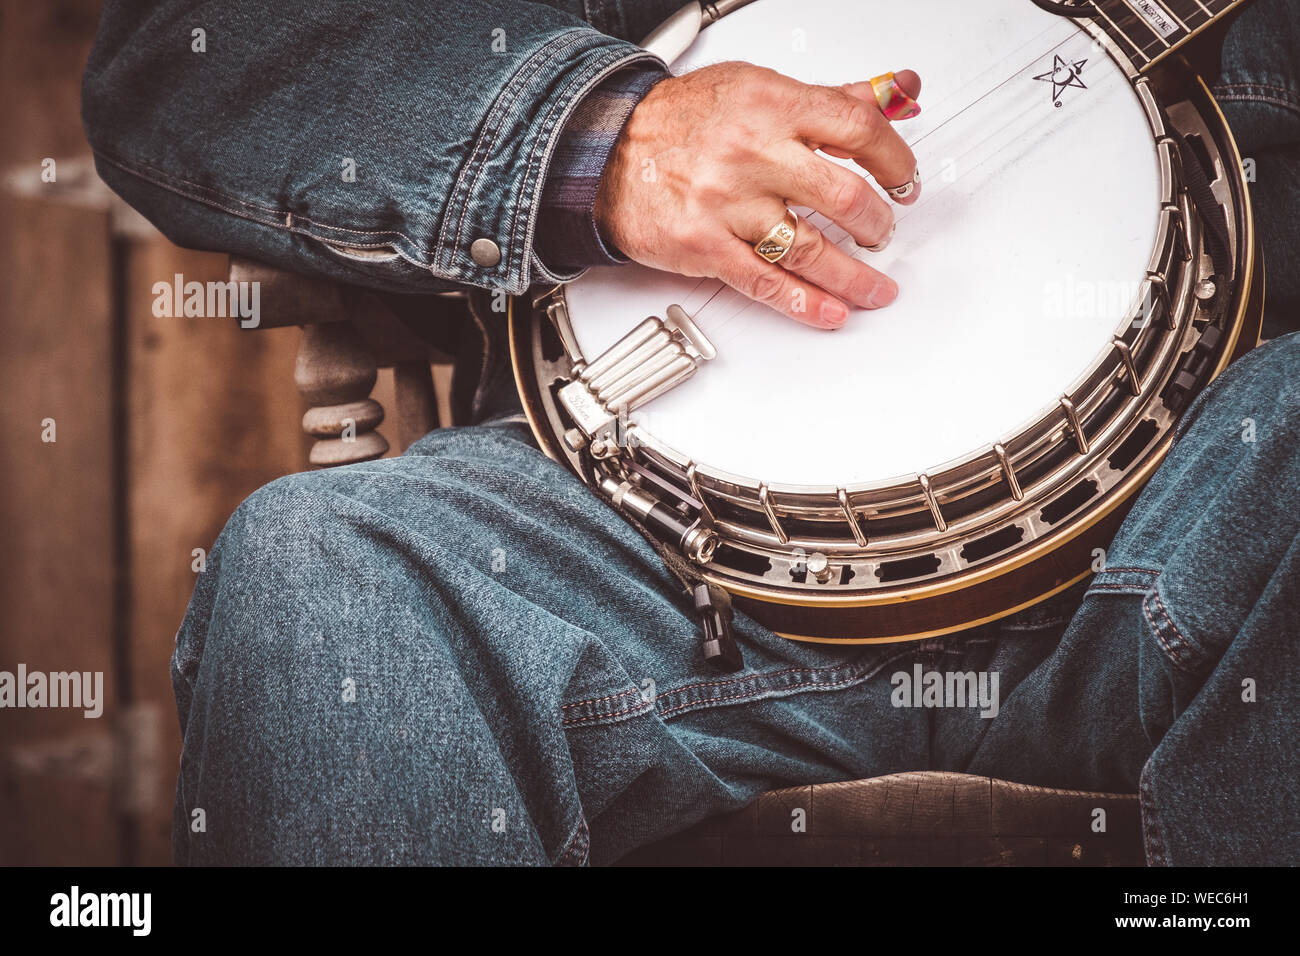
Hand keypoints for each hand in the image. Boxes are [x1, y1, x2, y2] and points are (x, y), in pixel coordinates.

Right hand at [594, 62, 920, 329]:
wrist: (608, 149)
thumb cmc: (682, 120)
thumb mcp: (758, 88)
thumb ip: (832, 97)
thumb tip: (897, 93)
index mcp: (772, 106)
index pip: (858, 131)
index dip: (895, 160)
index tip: (905, 180)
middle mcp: (752, 154)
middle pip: (843, 196)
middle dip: (878, 222)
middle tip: (885, 231)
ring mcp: (728, 205)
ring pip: (811, 249)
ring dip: (854, 276)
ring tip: (874, 286)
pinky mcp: (706, 247)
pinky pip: (766, 283)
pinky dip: (805, 304)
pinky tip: (831, 312)